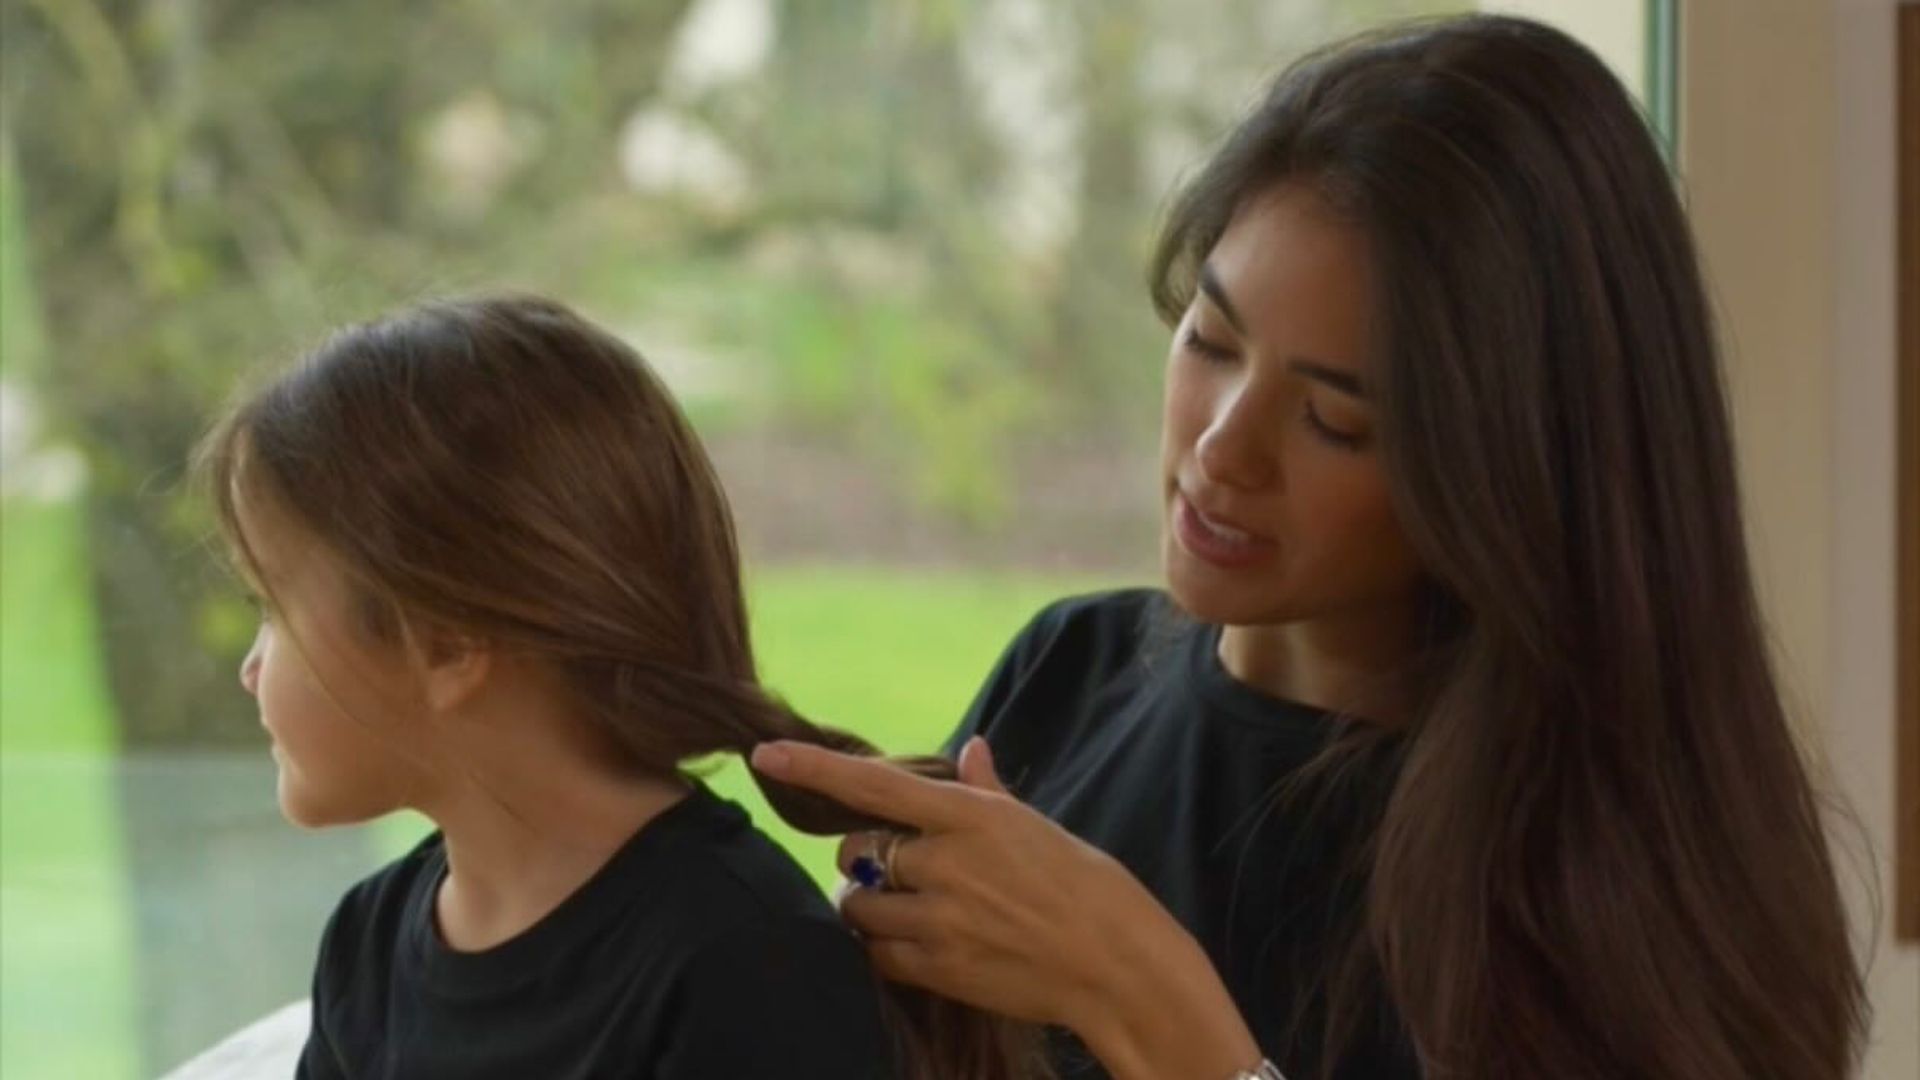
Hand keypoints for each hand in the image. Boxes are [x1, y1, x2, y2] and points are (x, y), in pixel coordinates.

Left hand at [749, 737, 1262, 1078]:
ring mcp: (942, 918)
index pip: (875, 784)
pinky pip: (878, 955)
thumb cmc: (1086, 886)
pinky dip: (882, 947)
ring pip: (857, 908)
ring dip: (863, 906)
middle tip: (886, 870)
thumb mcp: (1037, 827)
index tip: (765, 753)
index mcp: (973, 815)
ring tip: (901, 908)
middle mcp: (949, 862)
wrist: (1118, 965)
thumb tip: (970, 748)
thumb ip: (987, 791)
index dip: (815, 766)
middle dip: (858, 861)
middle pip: (855, 854)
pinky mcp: (942, 968)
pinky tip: (913, 942)